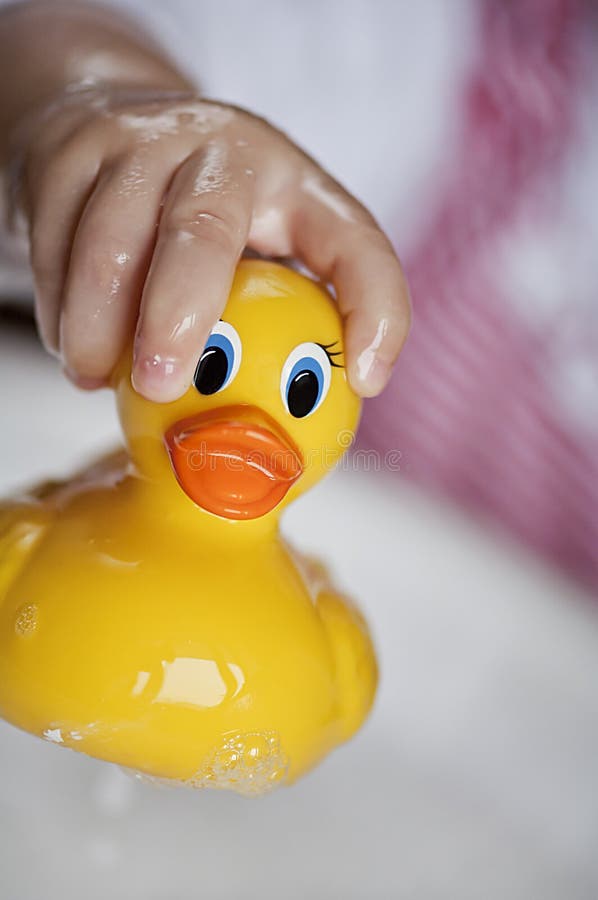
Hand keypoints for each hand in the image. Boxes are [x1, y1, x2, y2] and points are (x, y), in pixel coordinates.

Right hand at [9, 88, 410, 399]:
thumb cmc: (202, 217)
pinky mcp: (71, 153)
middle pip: (204, 228)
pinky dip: (58, 311)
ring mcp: (143, 143)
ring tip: (97, 378)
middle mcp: (227, 149)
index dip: (376, 310)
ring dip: (96, 331)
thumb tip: (276, 428)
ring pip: (109, 246)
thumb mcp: (254, 252)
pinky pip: (53, 247)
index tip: (369, 381)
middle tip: (160, 388)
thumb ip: (270, 318)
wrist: (105, 122)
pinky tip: (73, 340)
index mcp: (295, 186)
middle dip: (177, 318)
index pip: (357, 242)